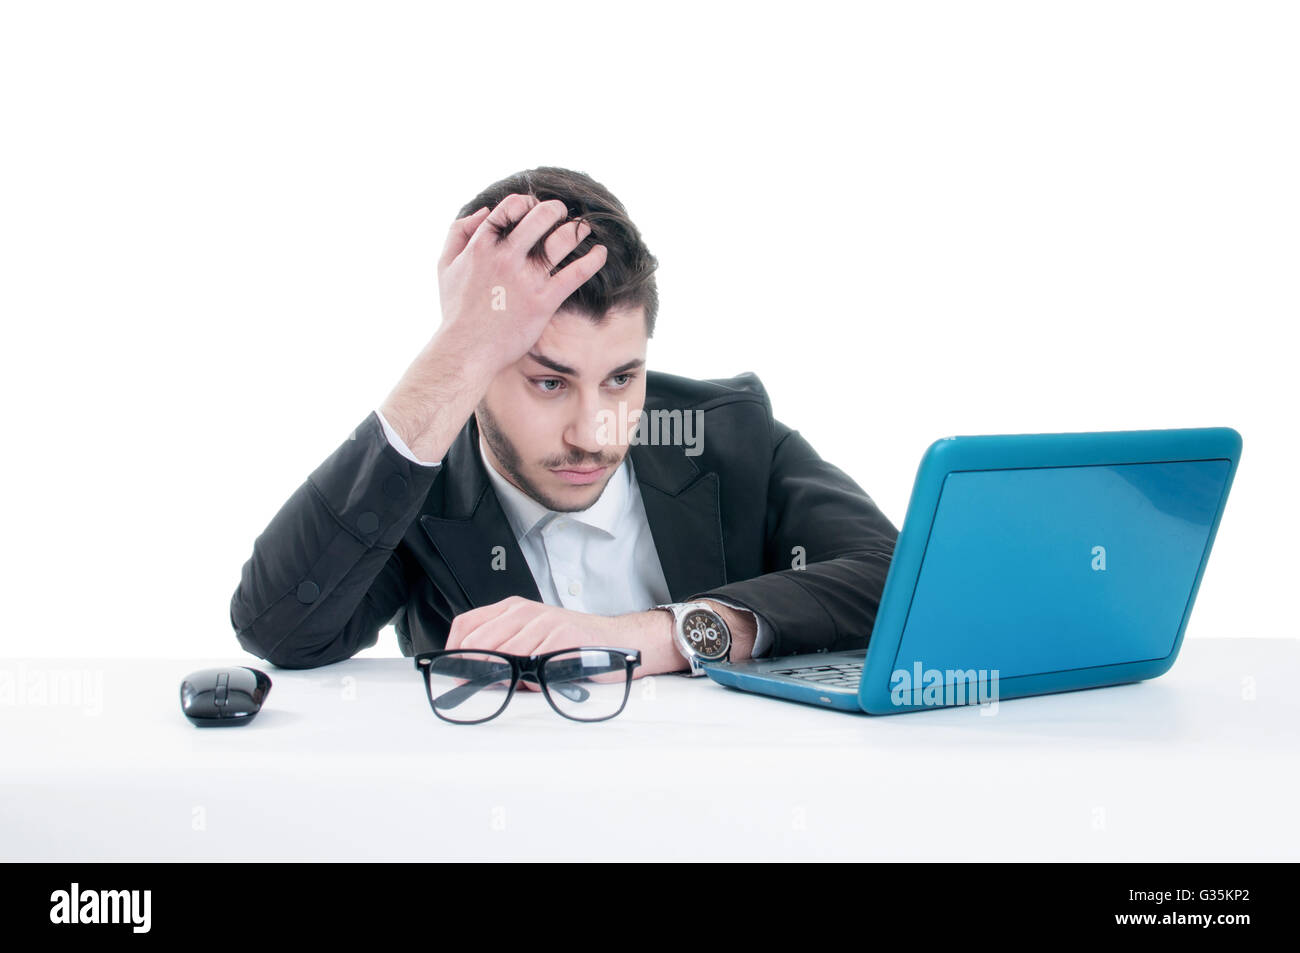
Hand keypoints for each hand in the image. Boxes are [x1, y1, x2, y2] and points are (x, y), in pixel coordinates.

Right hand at [378, 195, 606, 462]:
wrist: (466, 350)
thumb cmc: (456, 311)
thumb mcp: (445, 266)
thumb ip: (459, 233)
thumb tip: (483, 211)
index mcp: (482, 246)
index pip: (509, 207)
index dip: (526, 201)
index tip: (534, 205)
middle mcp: (505, 257)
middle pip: (540, 216)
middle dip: (557, 210)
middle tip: (564, 213)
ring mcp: (526, 279)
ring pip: (561, 240)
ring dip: (577, 230)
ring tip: (585, 228)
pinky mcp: (544, 301)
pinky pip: (575, 273)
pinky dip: (592, 259)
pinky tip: (601, 253)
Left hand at [446, 596, 668, 688]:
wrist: (619, 641)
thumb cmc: (575, 644)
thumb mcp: (533, 639)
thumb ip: (504, 651)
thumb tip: (472, 677)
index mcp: (513, 608)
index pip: (466, 625)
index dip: (453, 652)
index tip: (451, 672)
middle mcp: (525, 610)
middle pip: (478, 642)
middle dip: (471, 669)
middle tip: (470, 688)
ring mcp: (543, 622)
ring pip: (502, 655)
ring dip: (503, 678)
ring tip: (513, 685)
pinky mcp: (560, 637)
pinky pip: (530, 664)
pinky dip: (528, 679)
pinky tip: (537, 681)